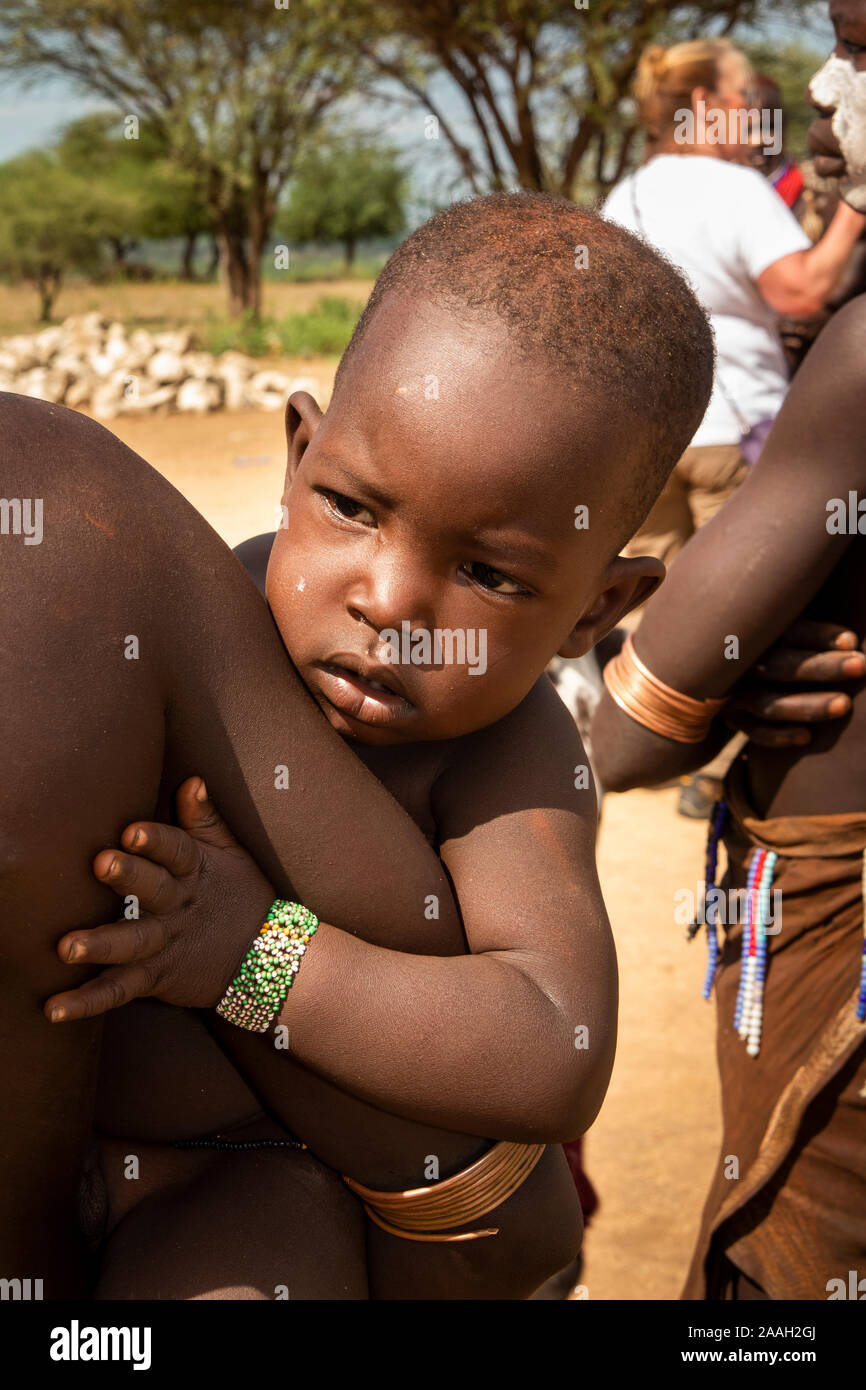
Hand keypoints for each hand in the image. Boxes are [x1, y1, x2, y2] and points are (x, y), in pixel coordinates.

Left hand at [45, 778, 274, 1021]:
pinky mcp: (156, 978)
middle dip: (129, 876)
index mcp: (195, 872)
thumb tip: (192, 780)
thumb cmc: (240, 896)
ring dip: (100, 945)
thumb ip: (204, 820)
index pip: (177, 851)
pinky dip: (87, 1002)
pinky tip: (55, 1009)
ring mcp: (166, 944)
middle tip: (102, 863)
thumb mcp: (230, 854)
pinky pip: (119, 991)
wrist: (267, 959)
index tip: (132, 832)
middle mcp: (178, 907)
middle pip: (153, 890)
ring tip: (66, 947)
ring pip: (132, 943)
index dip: (156, 841)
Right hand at [724, 620, 864, 746]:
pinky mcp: (735, 719)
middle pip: (782, 666)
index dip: (820, 636)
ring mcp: (736, 694)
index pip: (791, 633)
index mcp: (763, 638)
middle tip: (861, 666)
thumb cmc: (786, 659)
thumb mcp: (794, 644)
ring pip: (770, 703)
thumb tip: (853, 643)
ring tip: (845, 705)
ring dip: (807, 705)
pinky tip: (808, 737)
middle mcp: (745, 664)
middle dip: (822, 667)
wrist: (737, 686)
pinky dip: (779, 736)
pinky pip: (756, 731)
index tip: (852, 642)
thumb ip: (819, 643)